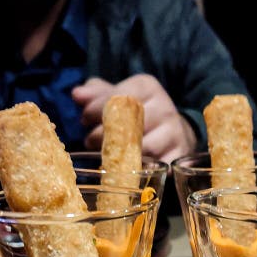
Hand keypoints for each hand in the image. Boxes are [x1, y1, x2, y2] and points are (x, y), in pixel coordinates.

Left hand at [72, 74, 196, 163]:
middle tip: (90, 140)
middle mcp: (164, 108)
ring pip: (144, 147)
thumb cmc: (138, 113)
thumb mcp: (118, 96)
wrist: (174, 131)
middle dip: (104, 133)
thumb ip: (96, 94)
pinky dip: (141, 170)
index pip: (119, 96)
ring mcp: (174, 133)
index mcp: (147, 87)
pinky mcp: (179, 155)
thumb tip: (77, 95)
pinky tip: (126, 170)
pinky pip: (158, 166)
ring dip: (120, 155)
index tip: (84, 120)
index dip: (97, 108)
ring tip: (105, 155)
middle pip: (130, 122)